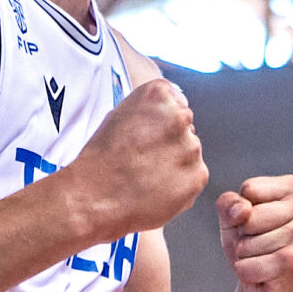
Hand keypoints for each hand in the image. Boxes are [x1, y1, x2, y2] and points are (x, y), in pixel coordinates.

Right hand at [67, 78, 207, 239]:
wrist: (95, 197)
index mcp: (159, 94)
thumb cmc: (101, 159)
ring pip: (190, 154)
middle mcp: (179, 116)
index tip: (150, 136)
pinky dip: (181, 185)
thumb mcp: (120, 115)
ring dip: (177, 164)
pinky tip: (157, 188)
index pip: (176, 103)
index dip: (162, 124)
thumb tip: (165, 117)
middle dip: (172, 143)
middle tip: (147, 159)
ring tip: (148, 176)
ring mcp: (191, 146)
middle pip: (186, 129)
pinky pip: (194, 178)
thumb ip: (149, 111)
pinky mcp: (197, 175)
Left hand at [220, 177, 292, 291]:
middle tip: (260, 248)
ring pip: (248, 240)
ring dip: (245, 255)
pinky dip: (246, 272)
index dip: (242, 212)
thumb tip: (243, 211)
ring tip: (262, 261)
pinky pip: (251, 264)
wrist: (266, 291)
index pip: (249, 190)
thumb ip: (229, 203)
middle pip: (248, 216)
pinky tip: (261, 277)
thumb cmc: (252, 246)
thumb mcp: (233, 217)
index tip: (258, 227)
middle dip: (244, 235)